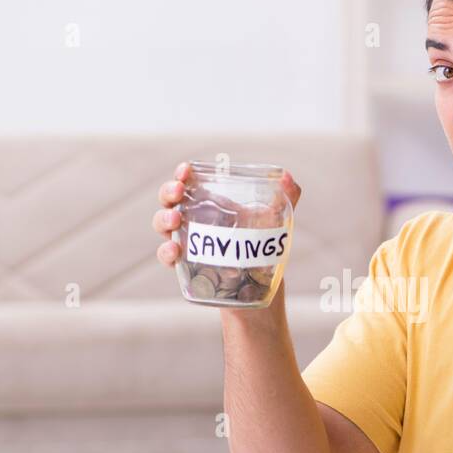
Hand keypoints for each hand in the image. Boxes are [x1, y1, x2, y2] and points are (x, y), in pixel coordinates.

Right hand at [152, 161, 302, 267]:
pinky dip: (166, 253)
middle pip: (169, 200)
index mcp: (210, 202)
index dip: (182, 174)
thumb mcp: (275, 218)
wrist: (262, 282)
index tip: (186, 170)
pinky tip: (174, 251)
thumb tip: (289, 179)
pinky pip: (167, 257)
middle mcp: (193, 219)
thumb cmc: (262, 242)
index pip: (188, 182)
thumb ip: (286, 196)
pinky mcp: (186, 266)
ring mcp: (186, 242)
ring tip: (176, 219)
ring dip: (164, 219)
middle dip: (168, 192)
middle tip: (178, 191)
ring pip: (163, 225)